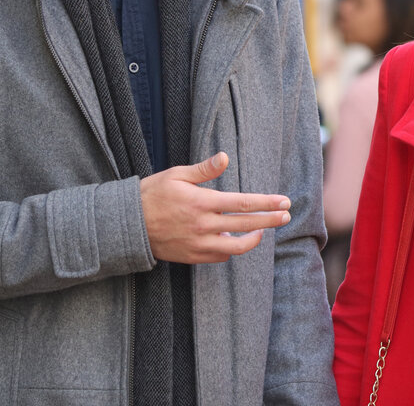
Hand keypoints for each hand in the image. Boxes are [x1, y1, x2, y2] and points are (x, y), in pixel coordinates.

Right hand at [139, 152, 290, 263]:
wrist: (127, 225)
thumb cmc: (152, 194)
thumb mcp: (176, 175)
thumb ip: (203, 170)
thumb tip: (224, 157)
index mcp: (201, 202)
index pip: (243, 203)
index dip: (267, 203)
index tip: (284, 202)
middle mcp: (203, 225)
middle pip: (246, 225)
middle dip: (270, 220)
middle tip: (286, 216)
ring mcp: (198, 244)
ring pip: (236, 247)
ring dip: (253, 239)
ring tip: (262, 231)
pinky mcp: (192, 256)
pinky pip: (219, 257)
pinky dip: (230, 249)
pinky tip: (233, 239)